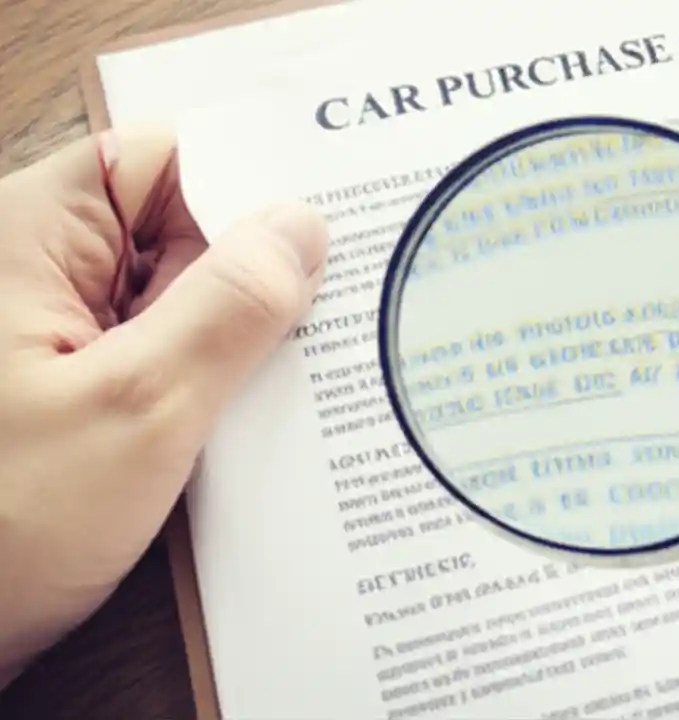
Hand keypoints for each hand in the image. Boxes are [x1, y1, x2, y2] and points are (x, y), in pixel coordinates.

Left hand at [0, 130, 327, 686]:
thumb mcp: (138, 408)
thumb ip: (227, 309)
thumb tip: (301, 228)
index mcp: (30, 237)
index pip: (164, 160)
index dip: (246, 190)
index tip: (326, 241)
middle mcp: (43, 272)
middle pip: (181, 229)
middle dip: (257, 276)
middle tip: (329, 326)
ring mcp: (60, 336)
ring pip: (184, 300)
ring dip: (241, 340)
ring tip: (299, 382)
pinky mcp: (78, 391)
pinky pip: (168, 356)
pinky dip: (216, 381)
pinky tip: (258, 421)